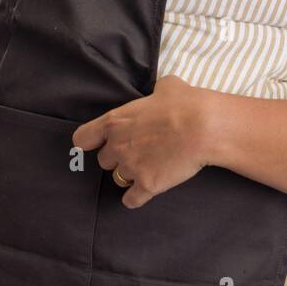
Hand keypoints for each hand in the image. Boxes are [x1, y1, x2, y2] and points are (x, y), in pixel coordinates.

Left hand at [72, 74, 212, 208]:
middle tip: (136, 152)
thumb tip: (162, 91)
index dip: (90, 142)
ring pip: (117, 179)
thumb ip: (157, 91)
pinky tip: (143, 191)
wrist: (204, 127)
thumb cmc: (186, 104)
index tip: (97, 144)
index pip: (82, 138)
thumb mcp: (167, 86)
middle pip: (103, 160)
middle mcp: (117, 146)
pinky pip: (131, 199)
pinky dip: (136, 197)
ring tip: (145, 169)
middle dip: (117, 157)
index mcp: (115, 121)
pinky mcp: (147, 185)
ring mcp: (131, 167)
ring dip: (128, 175)